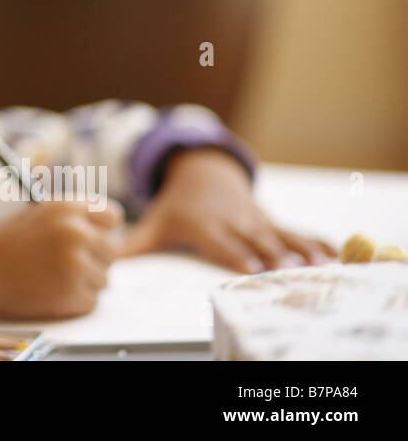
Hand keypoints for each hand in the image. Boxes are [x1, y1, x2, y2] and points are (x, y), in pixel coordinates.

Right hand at [0, 200, 122, 318]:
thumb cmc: (3, 241)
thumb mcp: (38, 213)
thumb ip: (73, 219)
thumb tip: (108, 233)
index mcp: (67, 207)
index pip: (113, 217)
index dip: (104, 229)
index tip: (95, 238)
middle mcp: (76, 233)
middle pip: (112, 249)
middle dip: (96, 257)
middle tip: (72, 263)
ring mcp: (75, 265)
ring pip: (103, 278)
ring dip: (84, 281)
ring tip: (53, 277)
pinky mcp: (72, 295)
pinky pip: (90, 300)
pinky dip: (74, 301)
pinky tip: (50, 291)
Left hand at [118, 147, 337, 271]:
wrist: (202, 171)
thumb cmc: (177, 204)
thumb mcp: (156, 220)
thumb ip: (135, 242)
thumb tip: (107, 258)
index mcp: (204, 224)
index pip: (220, 240)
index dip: (235, 251)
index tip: (250, 265)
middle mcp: (232, 221)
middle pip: (253, 240)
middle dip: (270, 254)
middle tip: (287, 270)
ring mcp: (254, 219)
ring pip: (278, 235)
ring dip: (298, 249)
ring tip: (318, 265)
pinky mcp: (270, 220)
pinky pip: (294, 231)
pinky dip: (315, 241)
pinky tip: (334, 254)